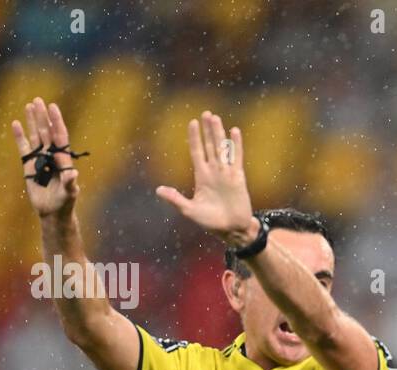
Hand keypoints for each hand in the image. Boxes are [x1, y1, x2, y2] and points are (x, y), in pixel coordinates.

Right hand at [11, 96, 78, 218]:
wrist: (52, 212)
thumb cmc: (65, 202)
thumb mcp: (69, 193)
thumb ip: (70, 183)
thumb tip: (74, 174)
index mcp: (63, 159)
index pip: (60, 136)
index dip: (56, 121)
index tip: (53, 106)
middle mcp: (52, 155)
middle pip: (46, 132)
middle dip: (43, 116)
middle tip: (38, 100)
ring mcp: (40, 159)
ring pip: (35, 136)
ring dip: (32, 121)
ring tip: (29, 105)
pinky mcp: (29, 165)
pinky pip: (23, 147)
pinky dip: (19, 136)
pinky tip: (16, 123)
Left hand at [155, 111, 255, 246]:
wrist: (231, 230)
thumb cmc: (210, 222)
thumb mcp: (189, 211)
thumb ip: (175, 199)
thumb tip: (159, 190)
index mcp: (201, 176)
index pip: (196, 151)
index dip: (194, 138)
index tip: (192, 123)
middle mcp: (214, 171)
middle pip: (209, 145)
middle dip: (207, 130)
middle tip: (206, 113)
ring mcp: (226, 173)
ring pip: (222, 148)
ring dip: (219, 133)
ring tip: (216, 118)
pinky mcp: (238, 178)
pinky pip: (236, 157)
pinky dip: (236, 145)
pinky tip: (234, 132)